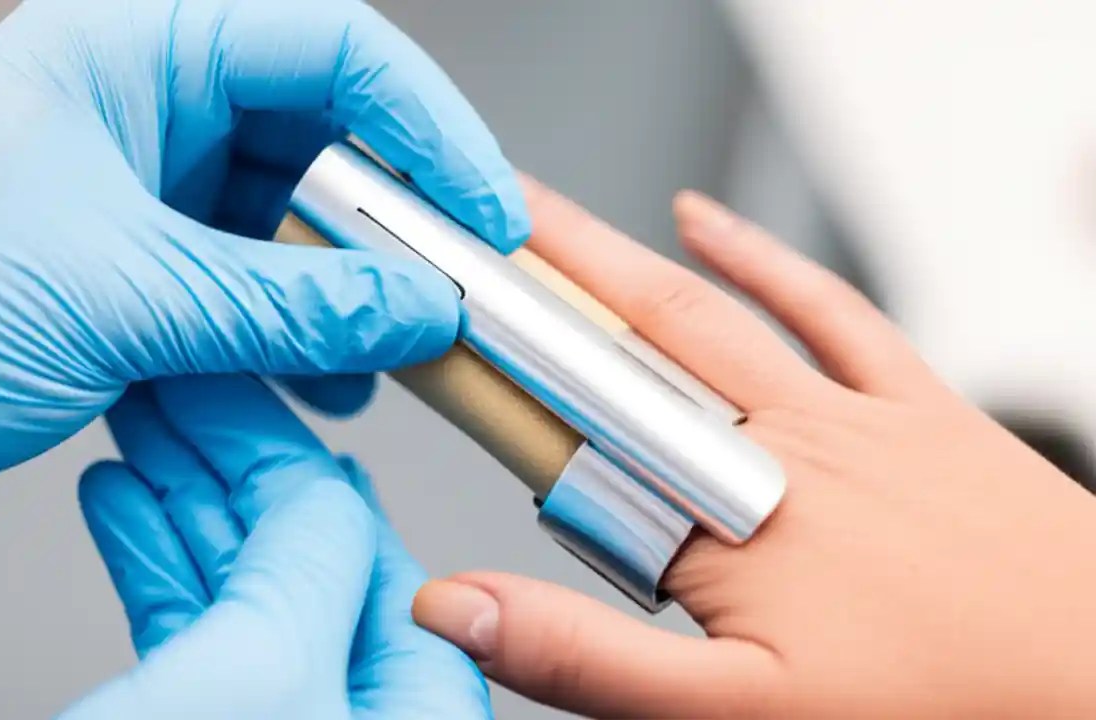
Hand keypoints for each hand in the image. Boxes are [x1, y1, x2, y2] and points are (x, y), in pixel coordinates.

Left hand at [0, 0, 527, 546]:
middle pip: (321, 134)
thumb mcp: (128, 298)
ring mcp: (135, 180)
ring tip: (387, 356)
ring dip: (346, 291)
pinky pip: (246, 276)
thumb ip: (294, 306)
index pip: (331, 49)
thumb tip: (419, 307)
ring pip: (289, 216)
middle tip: (447, 293)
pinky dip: (291, 329)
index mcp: (126, 47)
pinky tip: (317, 380)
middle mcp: (138, 100)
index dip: (429, 129)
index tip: (482, 213)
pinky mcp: (130, 255)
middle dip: (392, 223)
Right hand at [62, 376, 489, 718]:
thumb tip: (322, 487)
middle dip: (223, 455)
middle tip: (172, 380)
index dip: (281, 444)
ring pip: (234, 582)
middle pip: (294, 548)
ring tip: (137, 419)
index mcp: (412, 696)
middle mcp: (356, 704)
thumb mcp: (265, 672)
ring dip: (179, 492)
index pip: (357, 533)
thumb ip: (312, 565)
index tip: (227, 374)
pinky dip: (152, 559)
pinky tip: (122, 498)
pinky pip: (189, 629)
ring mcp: (282, 715)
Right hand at [413, 180, 1095, 717]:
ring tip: (537, 216)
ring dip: (616, 255)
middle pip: (630, 341)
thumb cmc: (946, 706)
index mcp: (728, 516)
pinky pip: (823, 305)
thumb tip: (459, 605)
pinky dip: (758, 256)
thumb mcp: (734, 715)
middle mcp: (781, 442)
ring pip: (706, 311)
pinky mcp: (910, 403)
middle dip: (537, 278)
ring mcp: (848, 412)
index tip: (426, 333)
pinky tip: (706, 222)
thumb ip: (588, 658)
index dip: (491, 370)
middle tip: (463, 240)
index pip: (573, 425)